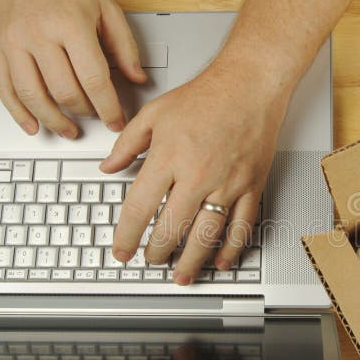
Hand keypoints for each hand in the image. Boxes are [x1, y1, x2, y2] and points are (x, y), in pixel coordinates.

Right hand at [0, 0, 145, 137]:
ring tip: (69, 130)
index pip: (93, 78)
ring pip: (33, 96)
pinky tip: (33, 125)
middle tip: (96, 119)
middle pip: (64, 91)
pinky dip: (19, 113)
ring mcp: (14, 44)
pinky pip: (5, 89)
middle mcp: (39, 34)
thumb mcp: (105, 7)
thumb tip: (139, 78)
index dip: (108, 107)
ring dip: (54, 121)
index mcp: (70, 24)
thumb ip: (125, 46)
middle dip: (85, 113)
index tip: (116, 121)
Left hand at [100, 55, 291, 284]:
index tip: (121, 250)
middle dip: (157, 253)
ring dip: (191, 261)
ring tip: (181, 275)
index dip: (127, 236)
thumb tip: (108, 166)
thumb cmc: (207, 95)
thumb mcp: (155, 112)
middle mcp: (198, 174)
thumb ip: (127, 143)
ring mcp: (227, 183)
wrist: (250, 84)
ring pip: (206, 235)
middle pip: (172, 228)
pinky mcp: (251, 186)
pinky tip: (221, 261)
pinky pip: (241, 226)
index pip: (139, 208)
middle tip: (151, 260)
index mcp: (169, 156)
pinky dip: (230, 249)